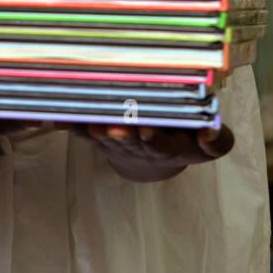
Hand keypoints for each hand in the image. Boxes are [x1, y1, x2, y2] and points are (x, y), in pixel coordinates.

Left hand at [61, 121, 234, 182]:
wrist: (154, 154)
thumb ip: (216, 141)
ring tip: (89, 123)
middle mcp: (137, 145)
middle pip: (128, 140)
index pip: (161, 146)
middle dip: (121, 134)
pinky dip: (68, 124)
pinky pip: (79, 130)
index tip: (148, 131)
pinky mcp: (94, 133)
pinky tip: (56, 119)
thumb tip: (210, 133)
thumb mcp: (208, 145)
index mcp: (167, 148)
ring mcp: (114, 140)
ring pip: (102, 134)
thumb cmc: (184, 139)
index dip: (153, 139)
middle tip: (115, 127)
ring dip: (93, 129)